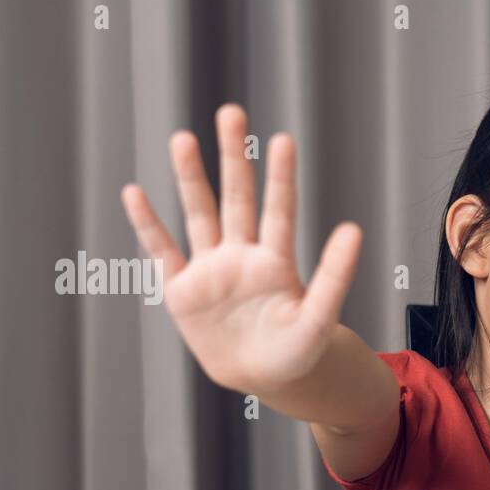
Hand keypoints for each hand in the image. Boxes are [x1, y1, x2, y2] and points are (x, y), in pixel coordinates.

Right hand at [120, 103, 362, 393]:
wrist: (261, 378)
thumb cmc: (296, 352)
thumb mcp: (318, 320)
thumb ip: (333, 276)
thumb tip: (354, 229)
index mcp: (276, 262)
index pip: (279, 211)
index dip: (280, 177)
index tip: (282, 140)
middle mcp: (242, 256)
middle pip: (237, 198)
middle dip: (234, 158)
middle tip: (231, 111)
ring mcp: (211, 270)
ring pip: (199, 214)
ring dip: (190, 178)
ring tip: (183, 138)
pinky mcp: (183, 291)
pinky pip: (162, 251)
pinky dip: (148, 224)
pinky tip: (135, 193)